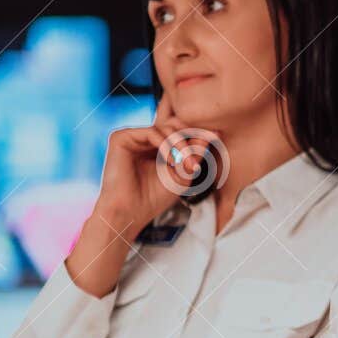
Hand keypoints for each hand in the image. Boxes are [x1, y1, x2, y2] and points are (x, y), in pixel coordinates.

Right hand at [94, 90, 215, 231]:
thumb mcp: (184, 174)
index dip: (198, 133)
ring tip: (187, 165)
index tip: (216, 137)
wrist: (130, 212)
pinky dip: (166, 145)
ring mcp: (133, 137)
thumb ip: (196, 154)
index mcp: (158, 145)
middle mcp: (144, 138)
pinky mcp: (121, 137)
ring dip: (181, 145)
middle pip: (174, 124)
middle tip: (199, 156)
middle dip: (191, 138)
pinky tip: (172, 162)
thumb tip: (214, 133)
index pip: (181, 130)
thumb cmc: (154, 198)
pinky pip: (151, 132)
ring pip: (165, 127)